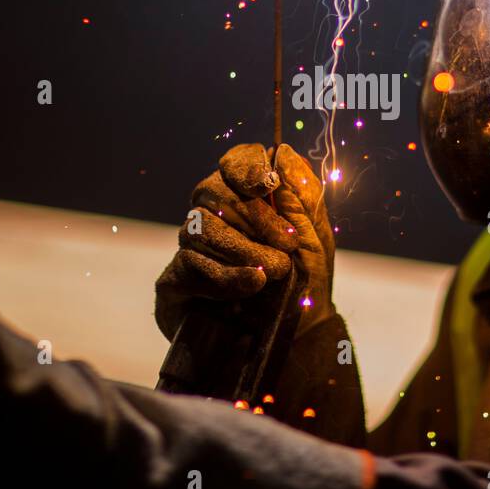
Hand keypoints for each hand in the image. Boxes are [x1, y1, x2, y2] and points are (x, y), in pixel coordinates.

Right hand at [155, 143, 335, 341]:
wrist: (295, 337)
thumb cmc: (306, 282)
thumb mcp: (314, 236)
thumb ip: (303, 194)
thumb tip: (281, 151)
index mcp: (245, 198)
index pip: (234, 162)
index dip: (246, 167)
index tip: (268, 184)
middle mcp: (212, 217)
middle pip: (212, 191)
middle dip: (254, 218)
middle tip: (286, 248)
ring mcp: (190, 248)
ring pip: (199, 228)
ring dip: (243, 249)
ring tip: (273, 273)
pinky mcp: (174, 281)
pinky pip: (189, 265)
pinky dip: (225, 275)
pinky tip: (251, 285)